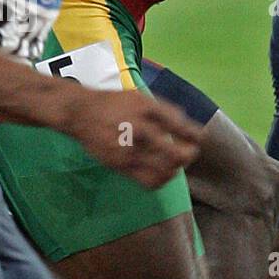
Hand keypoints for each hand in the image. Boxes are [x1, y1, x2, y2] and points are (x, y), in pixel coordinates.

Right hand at [61, 89, 201, 188]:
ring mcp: (127, 149)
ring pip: (163, 170)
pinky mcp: (119, 165)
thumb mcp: (139, 97)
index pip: (177, 124)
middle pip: (173, 152)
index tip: (200, 138)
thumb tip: (191, 128)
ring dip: (175, 168)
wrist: (79, 112)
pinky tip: (162, 173)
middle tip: (190, 153)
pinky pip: (148, 181)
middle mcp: (137, 128)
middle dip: (187, 155)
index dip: (193, 134)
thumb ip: (165, 111)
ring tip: (175, 163)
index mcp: (145, 108)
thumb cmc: (114, 104)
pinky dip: (161, 179)